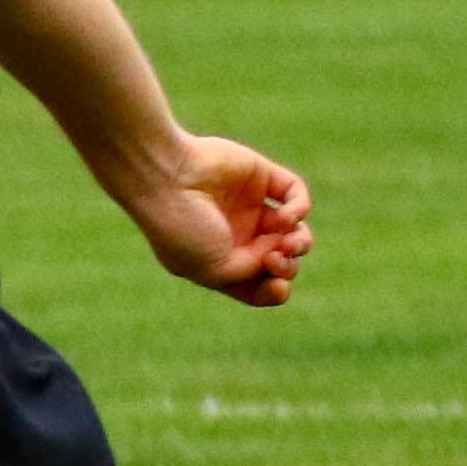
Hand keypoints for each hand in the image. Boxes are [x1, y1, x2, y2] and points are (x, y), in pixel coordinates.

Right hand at [123, 135, 311, 306]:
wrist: (166, 178)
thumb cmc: (183, 230)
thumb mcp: (214, 272)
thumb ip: (252, 275)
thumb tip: (281, 256)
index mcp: (221, 263)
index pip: (261, 284)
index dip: (276, 289)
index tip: (275, 284)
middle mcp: (236, 236)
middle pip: (283, 259)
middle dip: (288, 265)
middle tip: (275, 257)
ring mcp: (249, 206)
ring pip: (295, 230)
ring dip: (301, 241)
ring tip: (287, 239)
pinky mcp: (260, 176)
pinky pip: (295, 194)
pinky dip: (300, 207)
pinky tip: (288, 216)